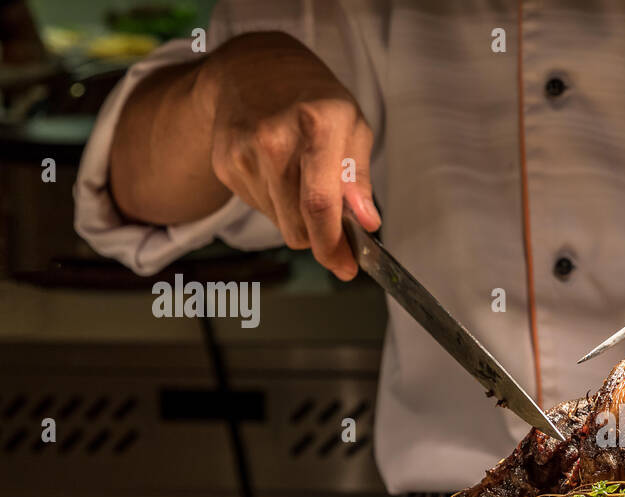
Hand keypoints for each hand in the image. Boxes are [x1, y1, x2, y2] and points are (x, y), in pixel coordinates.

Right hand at [195, 31, 379, 278]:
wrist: (249, 69)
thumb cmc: (312, 99)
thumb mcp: (353, 125)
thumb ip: (359, 178)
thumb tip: (367, 223)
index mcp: (317, 124)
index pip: (319, 202)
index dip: (332, 244)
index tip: (346, 266)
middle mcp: (274, 139)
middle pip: (298, 224)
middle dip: (321, 239)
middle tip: (336, 231)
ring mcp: (243, 153)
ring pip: (281, 224)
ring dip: (299, 220)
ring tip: (303, 182)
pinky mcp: (225, 165)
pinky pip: (261, 210)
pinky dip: (277, 204)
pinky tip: (279, 174)